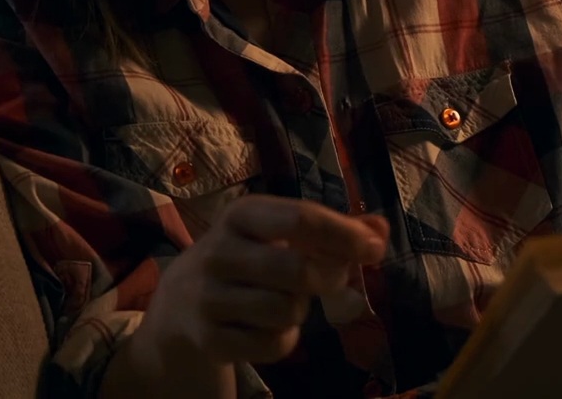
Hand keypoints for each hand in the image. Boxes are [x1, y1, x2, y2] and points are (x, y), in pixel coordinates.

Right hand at [135, 196, 387, 370]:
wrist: (181, 302)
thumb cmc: (248, 256)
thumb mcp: (280, 231)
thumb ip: (333, 229)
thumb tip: (380, 230)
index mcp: (242, 215)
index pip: (301, 218)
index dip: (345, 235)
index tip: (374, 249)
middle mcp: (219, 253)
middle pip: (297, 270)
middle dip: (328, 277)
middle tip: (334, 279)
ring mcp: (210, 298)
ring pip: (287, 311)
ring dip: (301, 310)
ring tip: (288, 301)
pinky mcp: (210, 339)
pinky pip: (274, 345)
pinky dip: (285, 339)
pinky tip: (270, 327)